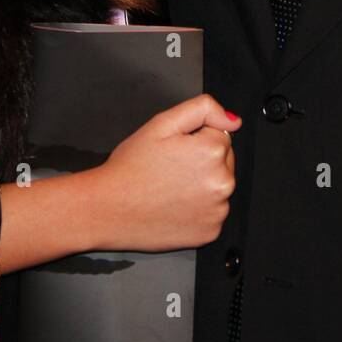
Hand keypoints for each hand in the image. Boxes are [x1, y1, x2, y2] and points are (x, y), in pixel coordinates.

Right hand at [85, 94, 241, 251]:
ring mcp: (218, 211)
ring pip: (218, 187)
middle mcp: (222, 183)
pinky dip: (198, 209)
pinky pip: (212, 212)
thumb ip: (202, 109)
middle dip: (202, 160)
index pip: (220, 135)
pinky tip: (174, 206)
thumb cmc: (130, 168)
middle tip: (170, 168)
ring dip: (202, 184)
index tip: (174, 149)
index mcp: (212, 151)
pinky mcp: (210, 232)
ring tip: (170, 187)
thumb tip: (233, 120)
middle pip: (224, 161)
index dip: (195, 138)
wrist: (108, 209)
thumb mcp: (162, 123)